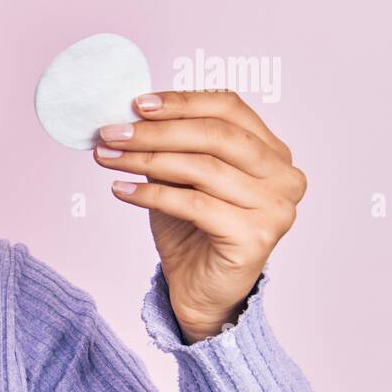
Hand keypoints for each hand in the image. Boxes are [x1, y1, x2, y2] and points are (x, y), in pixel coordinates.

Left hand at [92, 89, 306, 343]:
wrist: (199, 289)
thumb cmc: (191, 229)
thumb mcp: (180, 177)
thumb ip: (171, 144)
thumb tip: (132, 113)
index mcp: (273, 152)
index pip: (230, 108)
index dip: (182, 102)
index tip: (137, 104)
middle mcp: (284, 176)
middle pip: (216, 136)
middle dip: (157, 131)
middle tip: (112, 133)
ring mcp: (275, 208)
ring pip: (202, 169)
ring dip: (145, 160)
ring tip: (107, 158)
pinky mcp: (255, 237)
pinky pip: (194, 204)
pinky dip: (151, 193)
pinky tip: (121, 190)